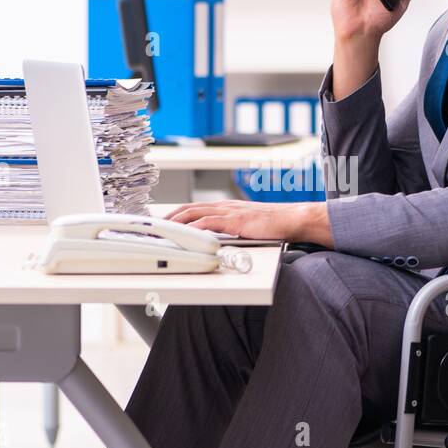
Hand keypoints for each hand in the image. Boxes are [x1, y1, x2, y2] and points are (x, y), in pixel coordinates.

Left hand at [165, 200, 332, 246]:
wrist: (293, 219)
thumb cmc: (275, 225)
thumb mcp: (248, 227)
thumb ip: (233, 231)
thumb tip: (219, 242)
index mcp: (227, 207)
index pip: (195, 207)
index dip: (177, 214)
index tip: (164, 222)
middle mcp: (225, 206)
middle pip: (189, 208)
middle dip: (169, 217)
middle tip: (155, 226)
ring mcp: (229, 211)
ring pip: (194, 213)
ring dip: (175, 221)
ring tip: (162, 230)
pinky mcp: (235, 220)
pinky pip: (208, 222)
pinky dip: (193, 227)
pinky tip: (184, 233)